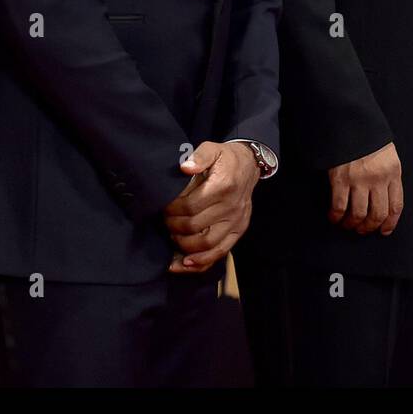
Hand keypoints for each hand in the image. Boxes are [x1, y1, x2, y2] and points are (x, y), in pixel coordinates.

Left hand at [163, 141, 259, 272]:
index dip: (172, 210)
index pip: (190, 206)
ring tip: (173, 237)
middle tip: (165, 221)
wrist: (249, 166)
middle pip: (195, 227)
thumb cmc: (225, 159)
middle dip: (173, 226)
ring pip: (207, 245)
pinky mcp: (239, 231)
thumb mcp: (213, 148)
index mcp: (223, 186)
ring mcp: (236, 221)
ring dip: (184, 246)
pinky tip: (185, 264)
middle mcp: (231, 207)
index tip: (163, 207)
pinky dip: (202, 262)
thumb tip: (185, 168)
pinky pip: (220, 252)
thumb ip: (199, 156)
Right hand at [327, 141, 401, 235]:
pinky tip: (334, 217)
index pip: (396, 205)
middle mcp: (378, 178)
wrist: (350, 121)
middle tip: (363, 230)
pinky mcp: (340, 179)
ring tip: (348, 225)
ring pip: (358, 214)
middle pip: (377, 214)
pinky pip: (339, 206)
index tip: (384, 230)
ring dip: (352, 224)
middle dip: (369, 227)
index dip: (390, 222)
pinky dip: (336, 216)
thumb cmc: (368, 139)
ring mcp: (359, 179)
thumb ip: (388, 176)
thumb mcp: (387, 155)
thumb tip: (385, 200)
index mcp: (393, 172)